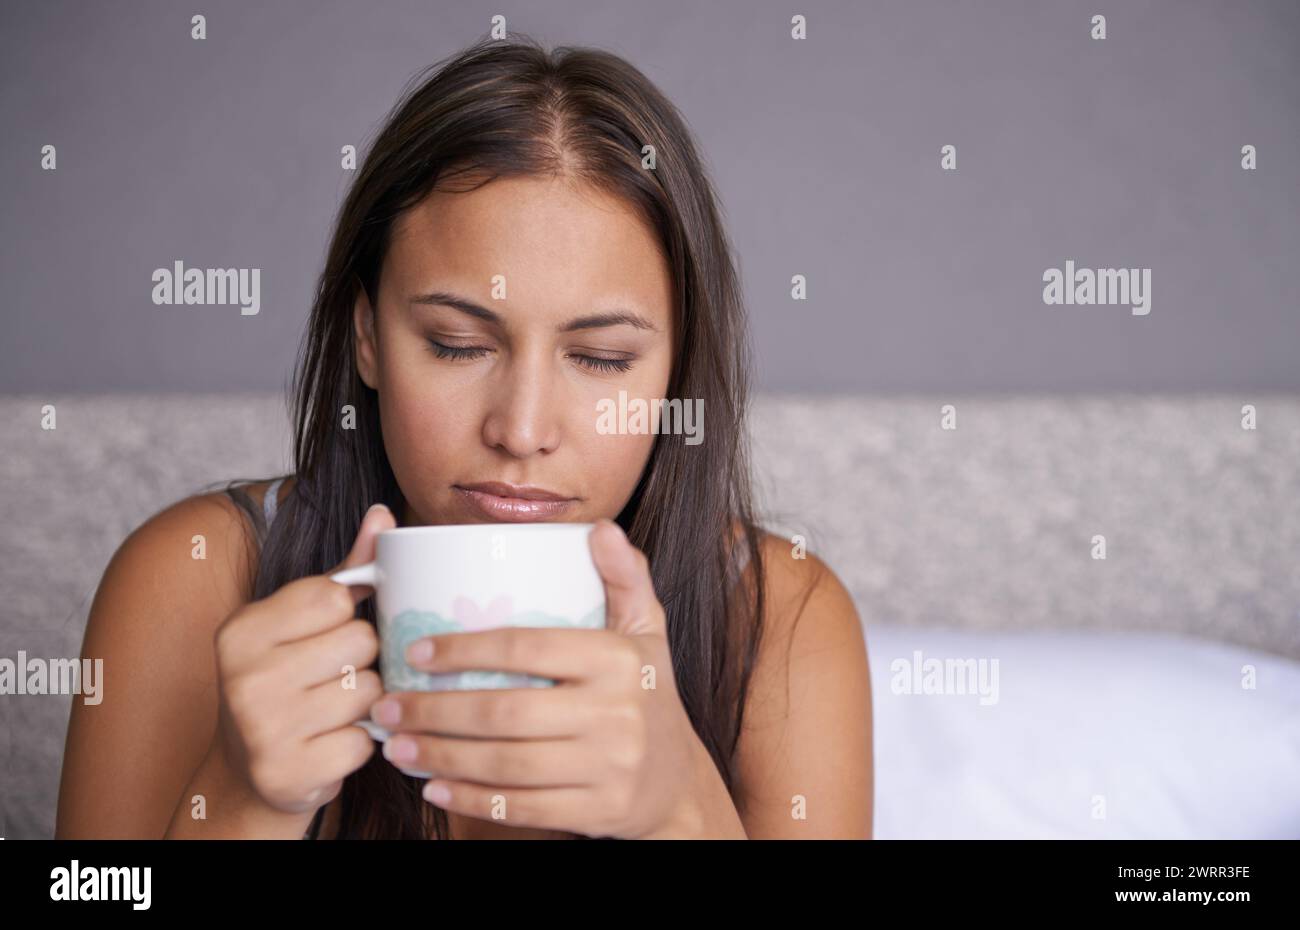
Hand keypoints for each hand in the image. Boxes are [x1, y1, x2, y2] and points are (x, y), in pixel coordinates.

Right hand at [212, 502, 394, 813]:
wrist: (248, 772)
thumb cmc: (286, 681)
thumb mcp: (302, 622)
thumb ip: (347, 570)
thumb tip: (384, 514)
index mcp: (242, 628)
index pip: (335, 598)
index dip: (347, 616)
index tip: (326, 635)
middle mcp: (242, 675)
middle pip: (360, 643)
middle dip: (361, 661)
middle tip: (332, 678)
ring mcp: (261, 728)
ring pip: (369, 691)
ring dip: (364, 703)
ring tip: (332, 710)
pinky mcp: (285, 773)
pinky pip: (363, 742)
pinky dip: (358, 744)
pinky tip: (329, 744)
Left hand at [372, 518, 708, 838]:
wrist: (677, 783)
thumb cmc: (646, 694)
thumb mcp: (648, 631)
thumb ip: (625, 577)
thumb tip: (600, 529)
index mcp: (619, 659)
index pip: (528, 647)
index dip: (465, 650)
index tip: (415, 652)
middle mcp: (617, 713)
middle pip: (506, 712)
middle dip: (435, 711)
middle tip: (387, 704)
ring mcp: (608, 768)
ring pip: (507, 764)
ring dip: (441, 756)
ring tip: (397, 745)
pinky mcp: (598, 813)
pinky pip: (522, 808)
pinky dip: (471, 800)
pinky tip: (434, 787)